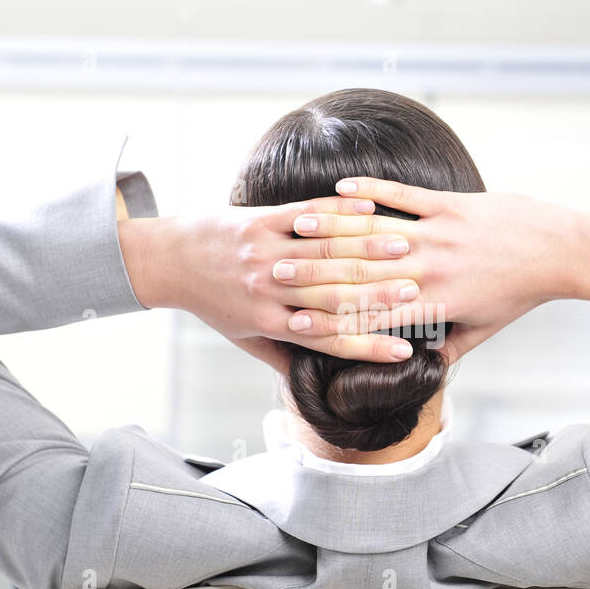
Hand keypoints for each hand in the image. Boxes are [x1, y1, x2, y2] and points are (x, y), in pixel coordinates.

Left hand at [118, 196, 422, 370]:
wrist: (169, 260)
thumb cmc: (211, 302)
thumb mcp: (243, 338)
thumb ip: (282, 356)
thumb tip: (318, 380)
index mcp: (271, 324)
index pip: (331, 339)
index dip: (370, 347)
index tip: (408, 353)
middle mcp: (269, 291)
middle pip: (336, 296)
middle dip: (381, 295)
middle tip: (421, 293)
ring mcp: (264, 253)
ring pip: (327, 253)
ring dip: (371, 249)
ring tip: (407, 248)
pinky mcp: (259, 221)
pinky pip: (306, 214)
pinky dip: (340, 211)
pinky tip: (370, 208)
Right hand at [270, 180, 589, 361]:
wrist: (558, 250)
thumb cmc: (519, 294)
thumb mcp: (483, 330)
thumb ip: (447, 347)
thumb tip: (418, 364)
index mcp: (438, 305)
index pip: (375, 314)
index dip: (333, 316)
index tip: (296, 318)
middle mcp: (433, 270)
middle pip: (365, 273)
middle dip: (319, 273)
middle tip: (279, 270)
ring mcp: (440, 234)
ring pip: (376, 232)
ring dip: (333, 228)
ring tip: (296, 228)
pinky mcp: (449, 205)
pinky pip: (402, 194)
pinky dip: (371, 190)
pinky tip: (342, 186)